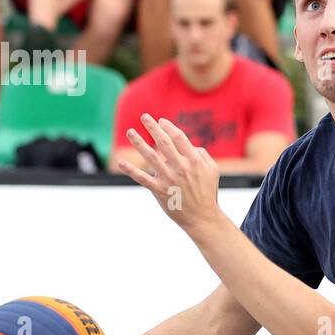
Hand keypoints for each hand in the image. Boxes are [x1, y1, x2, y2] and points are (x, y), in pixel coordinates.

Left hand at [116, 114, 224, 235]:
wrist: (202, 217)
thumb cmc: (208, 192)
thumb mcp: (213, 170)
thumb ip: (202, 154)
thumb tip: (188, 145)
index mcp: (194, 160)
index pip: (178, 137)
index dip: (168, 127)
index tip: (161, 121)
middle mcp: (180, 167)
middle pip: (163, 142)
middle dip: (152, 127)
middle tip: (144, 116)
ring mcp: (168, 178)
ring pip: (150, 156)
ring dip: (138, 142)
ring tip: (130, 131)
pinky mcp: (159, 190)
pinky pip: (142, 178)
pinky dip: (130, 170)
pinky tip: (121, 162)